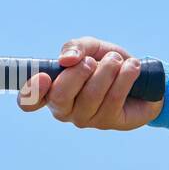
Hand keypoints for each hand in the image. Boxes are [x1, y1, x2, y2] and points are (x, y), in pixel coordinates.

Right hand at [18, 36, 163, 129]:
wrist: (139, 76)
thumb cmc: (106, 62)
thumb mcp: (89, 47)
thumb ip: (75, 47)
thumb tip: (66, 59)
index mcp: (50, 90)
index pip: (29, 100)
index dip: (32, 91)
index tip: (44, 76)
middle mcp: (64, 109)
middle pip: (60, 97)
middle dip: (77, 73)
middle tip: (91, 61)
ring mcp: (85, 118)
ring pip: (90, 96)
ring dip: (106, 71)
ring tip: (117, 60)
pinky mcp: (109, 122)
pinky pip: (113, 99)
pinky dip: (124, 78)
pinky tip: (131, 68)